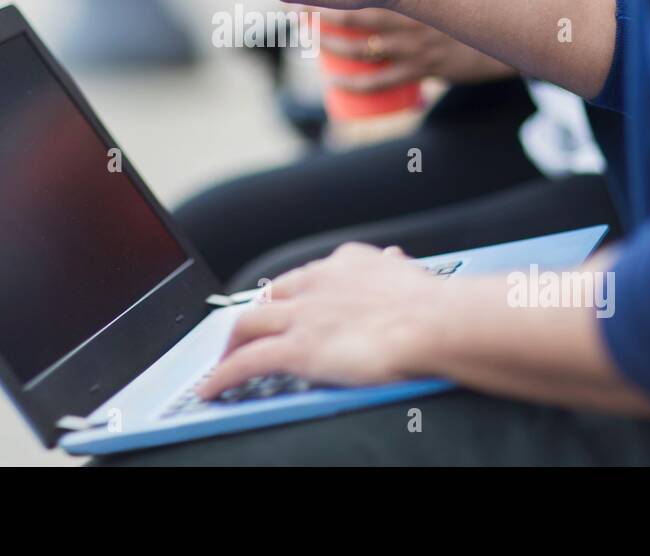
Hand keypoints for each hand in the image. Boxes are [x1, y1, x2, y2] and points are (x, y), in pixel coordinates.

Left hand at [196, 243, 442, 398]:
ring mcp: (303, 316)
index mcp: (345, 265)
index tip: (282, 308)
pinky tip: (212, 389)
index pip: (301, 278)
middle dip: (251, 318)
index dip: (285, 297)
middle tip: (244, 339)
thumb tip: (398, 260)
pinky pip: (246, 362)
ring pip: (247, 325)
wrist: (436, 321)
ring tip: (221, 365)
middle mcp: (317, 284)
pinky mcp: (296, 348)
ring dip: (229, 346)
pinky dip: (223, 376)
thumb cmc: (435, 306)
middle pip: (267, 298)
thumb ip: (394, 270)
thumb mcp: (409, 275)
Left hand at [318, 8, 515, 89]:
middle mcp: (408, 17)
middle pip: (352, 19)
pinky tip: (335, 84)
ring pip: (361, 51)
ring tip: (313, 44)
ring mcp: (415, 46)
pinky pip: (382, 81)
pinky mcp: (425, 69)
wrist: (501, 26)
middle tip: (298, 18)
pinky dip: (355, 85)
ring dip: (331, 50)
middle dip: (320, 20)